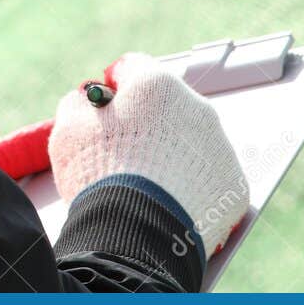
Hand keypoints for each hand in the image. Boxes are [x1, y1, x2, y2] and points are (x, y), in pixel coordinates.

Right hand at [49, 53, 248, 256]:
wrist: (135, 235)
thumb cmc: (100, 176)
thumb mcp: (69, 130)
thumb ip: (79, 105)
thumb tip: (85, 102)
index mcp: (156, 85)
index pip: (133, 69)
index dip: (114, 88)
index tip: (105, 107)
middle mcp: (197, 108)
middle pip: (168, 105)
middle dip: (147, 122)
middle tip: (123, 152)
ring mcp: (220, 148)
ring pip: (192, 141)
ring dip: (172, 155)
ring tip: (146, 186)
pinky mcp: (234, 186)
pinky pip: (209, 178)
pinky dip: (191, 187)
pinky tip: (168, 204)